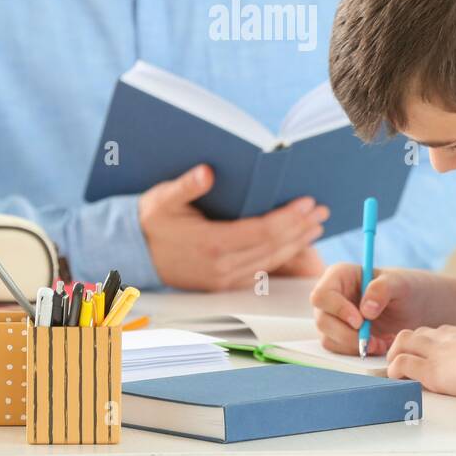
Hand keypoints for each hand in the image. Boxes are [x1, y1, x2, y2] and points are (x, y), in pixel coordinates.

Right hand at [139, 164, 329, 291]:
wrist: (135, 253)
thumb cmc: (152, 222)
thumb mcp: (163, 199)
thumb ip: (187, 186)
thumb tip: (207, 172)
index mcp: (211, 243)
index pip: (262, 231)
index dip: (288, 218)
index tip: (307, 203)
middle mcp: (221, 266)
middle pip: (273, 247)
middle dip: (300, 228)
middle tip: (320, 211)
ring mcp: (224, 278)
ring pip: (271, 261)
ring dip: (297, 243)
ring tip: (315, 225)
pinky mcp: (224, 284)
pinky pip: (261, 271)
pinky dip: (283, 256)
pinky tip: (295, 244)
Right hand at [309, 263, 439, 356]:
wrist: (413, 307)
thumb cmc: (405, 288)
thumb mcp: (400, 284)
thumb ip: (382, 290)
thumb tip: (365, 310)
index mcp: (339, 276)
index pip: (322, 295)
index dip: (337, 309)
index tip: (360, 321)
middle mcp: (331, 297)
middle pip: (322, 320)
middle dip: (348, 335)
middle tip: (374, 341)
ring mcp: (333, 318)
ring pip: (328, 339)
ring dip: (355, 346)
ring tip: (383, 343)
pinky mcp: (339, 336)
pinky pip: (339, 350)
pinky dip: (359, 352)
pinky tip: (380, 345)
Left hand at [386, 325, 455, 399]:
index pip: (437, 332)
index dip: (426, 342)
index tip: (424, 353)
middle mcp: (447, 339)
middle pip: (415, 332)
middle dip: (404, 344)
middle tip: (400, 359)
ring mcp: (437, 353)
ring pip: (402, 341)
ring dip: (394, 354)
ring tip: (393, 370)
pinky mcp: (432, 370)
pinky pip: (402, 364)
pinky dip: (394, 371)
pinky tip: (396, 380)